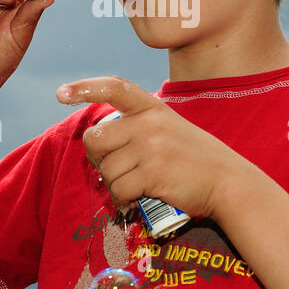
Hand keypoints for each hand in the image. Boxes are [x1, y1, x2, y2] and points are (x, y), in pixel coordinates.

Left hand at [57, 76, 247, 223]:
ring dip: (114, 185)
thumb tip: (99, 142)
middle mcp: (149, 123)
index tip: (60, 94)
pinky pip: (118, 189)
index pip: (115, 88)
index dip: (86, 88)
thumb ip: (139, 128)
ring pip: (106, 169)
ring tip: (133, 188)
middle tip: (114, 169)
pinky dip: (122, 200)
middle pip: (96, 139)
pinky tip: (134, 200)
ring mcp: (151, 148)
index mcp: (153, 107)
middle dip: (98, 158)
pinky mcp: (152, 174)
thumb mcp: (169, 128)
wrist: (228, 182)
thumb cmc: (195, 159)